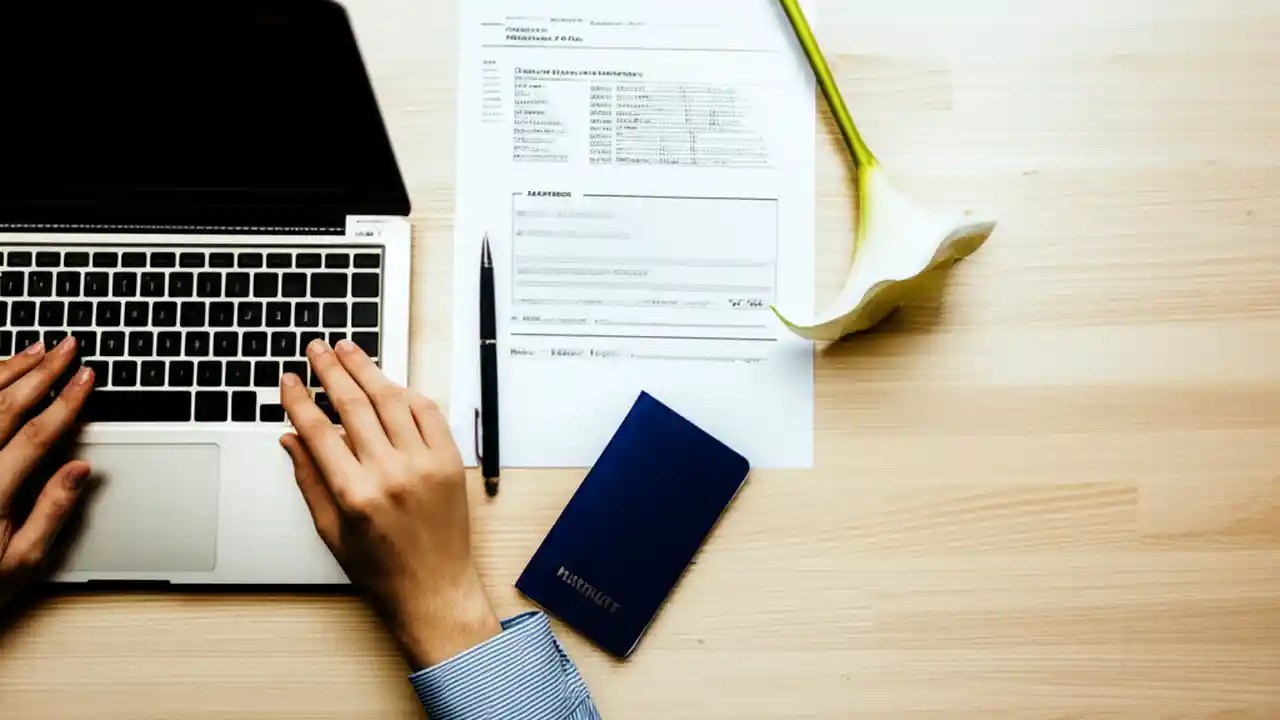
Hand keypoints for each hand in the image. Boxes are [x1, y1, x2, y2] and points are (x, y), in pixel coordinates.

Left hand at [0, 340, 94, 610]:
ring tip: (36, 350)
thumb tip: (78, 469)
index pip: (37, 433)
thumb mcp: (20, 564)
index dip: (67, 401)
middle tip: (68, 347)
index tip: (87, 377)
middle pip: (5, 407)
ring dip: (7, 371)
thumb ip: (51, 512)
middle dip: (42, 372)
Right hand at [280, 338, 500, 668]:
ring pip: (392, 401)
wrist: (435, 589)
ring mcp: (425, 464)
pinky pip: (428, 414)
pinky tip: (389, 382)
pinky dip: (407, 394)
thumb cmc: (382, 570)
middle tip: (316, 349)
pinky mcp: (450, 462)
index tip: (288, 380)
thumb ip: (309, 481)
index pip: (319, 431)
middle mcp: (391, 474)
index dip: (299, 400)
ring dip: (368, 371)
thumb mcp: (332, 531)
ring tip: (348, 350)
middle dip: (331, 371)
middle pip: (354, 406)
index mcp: (355, 494)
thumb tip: (291, 438)